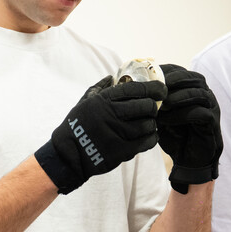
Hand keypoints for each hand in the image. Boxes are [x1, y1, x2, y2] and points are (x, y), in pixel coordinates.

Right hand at [35, 75, 165, 194]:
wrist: (69, 155)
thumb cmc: (76, 126)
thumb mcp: (84, 102)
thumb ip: (99, 88)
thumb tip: (112, 76)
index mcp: (104, 100)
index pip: (135, 89)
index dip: (152, 88)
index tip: (161, 89)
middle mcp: (112, 114)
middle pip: (146, 106)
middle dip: (154, 106)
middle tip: (153, 109)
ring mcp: (118, 133)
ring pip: (148, 124)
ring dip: (152, 123)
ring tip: (148, 123)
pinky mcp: (123, 150)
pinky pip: (147, 142)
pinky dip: (152, 138)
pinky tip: (149, 135)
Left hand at [157, 64, 222, 192]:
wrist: (189, 159)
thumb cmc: (175, 134)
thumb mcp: (161, 115)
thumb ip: (153, 102)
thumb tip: (134, 89)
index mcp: (193, 89)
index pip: (183, 72)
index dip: (168, 71)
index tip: (150, 75)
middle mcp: (205, 95)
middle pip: (195, 78)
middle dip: (176, 80)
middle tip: (158, 86)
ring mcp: (212, 108)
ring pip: (199, 94)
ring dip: (178, 97)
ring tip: (161, 104)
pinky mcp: (213, 123)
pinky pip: (201, 113)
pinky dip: (182, 114)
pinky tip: (166, 119)